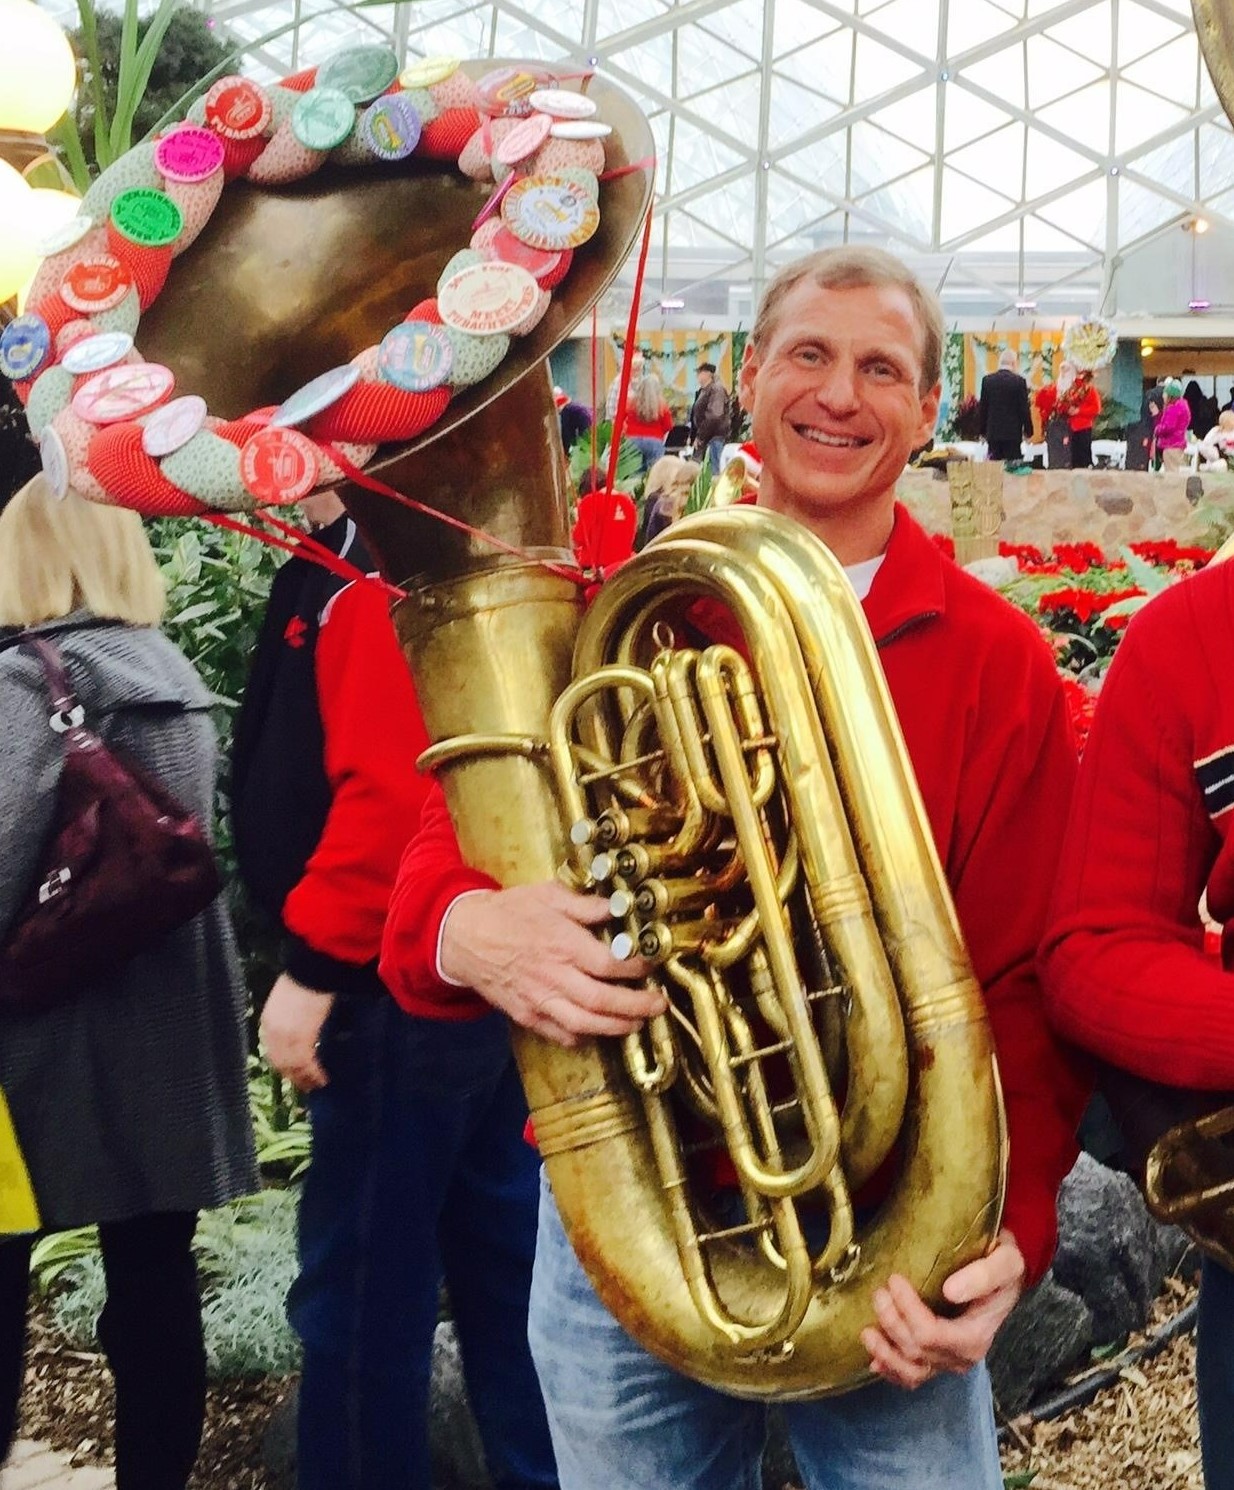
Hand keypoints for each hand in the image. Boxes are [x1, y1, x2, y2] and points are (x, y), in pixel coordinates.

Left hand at [260, 972, 334, 1092]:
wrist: (310, 971)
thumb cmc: (304, 980)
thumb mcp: (288, 1002)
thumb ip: (288, 1018)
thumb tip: (299, 1028)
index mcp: (267, 1023)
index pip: (272, 1052)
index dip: (283, 1065)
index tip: (293, 1073)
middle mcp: (272, 1034)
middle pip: (280, 1063)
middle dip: (292, 1076)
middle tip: (305, 1085)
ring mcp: (285, 1038)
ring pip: (293, 1067)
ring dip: (304, 1079)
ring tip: (315, 1084)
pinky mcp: (301, 1040)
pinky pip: (306, 1064)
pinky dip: (314, 1074)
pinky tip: (322, 1078)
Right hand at [440, 883, 665, 1046]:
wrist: (463, 936)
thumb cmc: (508, 912)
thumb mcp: (548, 895)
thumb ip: (585, 904)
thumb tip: (616, 907)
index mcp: (562, 944)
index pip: (610, 964)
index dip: (637, 969)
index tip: (651, 965)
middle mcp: (554, 975)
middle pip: (603, 1001)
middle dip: (637, 1007)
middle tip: (658, 1005)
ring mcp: (539, 999)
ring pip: (585, 1023)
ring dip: (616, 1027)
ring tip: (636, 1024)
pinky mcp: (526, 1014)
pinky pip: (559, 1033)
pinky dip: (581, 1036)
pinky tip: (596, 1031)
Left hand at [860, 1230, 1025, 1389]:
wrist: (1006, 1278)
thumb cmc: (1003, 1267)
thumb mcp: (1005, 1262)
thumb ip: (983, 1275)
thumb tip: (950, 1290)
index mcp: (976, 1336)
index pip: (932, 1334)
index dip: (908, 1310)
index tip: (894, 1280)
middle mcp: (962, 1357)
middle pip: (917, 1350)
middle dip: (892, 1322)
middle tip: (878, 1292)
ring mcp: (948, 1362)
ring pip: (911, 1372)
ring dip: (885, 1353)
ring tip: (867, 1332)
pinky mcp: (937, 1359)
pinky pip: (912, 1376)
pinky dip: (891, 1369)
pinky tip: (874, 1360)